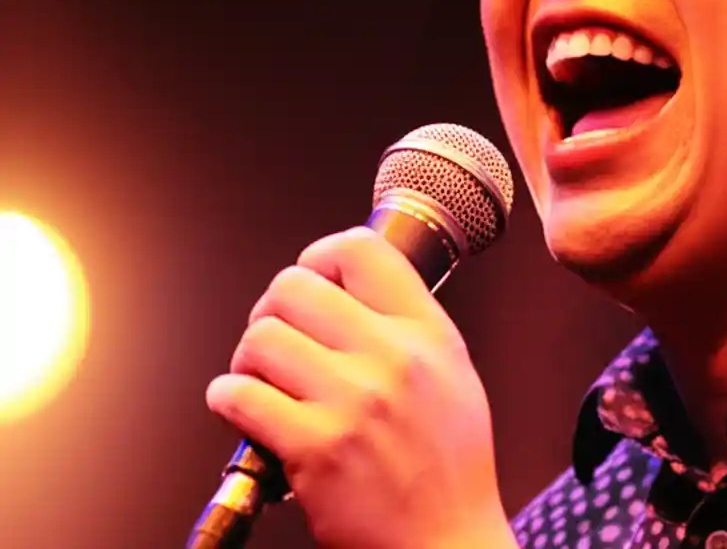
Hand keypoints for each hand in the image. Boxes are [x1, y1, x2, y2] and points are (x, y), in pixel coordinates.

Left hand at [206, 227, 515, 548]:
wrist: (446, 543)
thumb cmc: (449, 472)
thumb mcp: (453, 380)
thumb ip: (410, 331)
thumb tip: (347, 290)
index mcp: (429, 335)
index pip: (362, 250)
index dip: (320, 258)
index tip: (311, 281)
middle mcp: (394, 359)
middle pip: (295, 286)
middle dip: (271, 311)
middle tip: (278, 341)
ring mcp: (354, 402)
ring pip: (261, 339)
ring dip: (248, 361)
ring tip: (265, 385)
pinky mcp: (315, 448)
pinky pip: (238, 395)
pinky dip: (230, 401)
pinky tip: (249, 415)